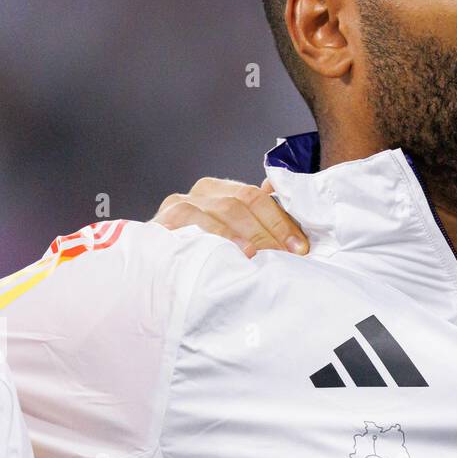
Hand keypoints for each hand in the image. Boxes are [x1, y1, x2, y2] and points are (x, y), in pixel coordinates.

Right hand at [152, 178, 308, 256]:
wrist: (156, 268)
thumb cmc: (201, 253)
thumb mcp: (232, 236)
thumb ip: (258, 223)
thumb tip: (291, 222)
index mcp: (223, 190)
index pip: (258, 197)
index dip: (281, 221)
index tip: (300, 246)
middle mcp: (203, 192)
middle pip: (241, 202)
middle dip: (267, 229)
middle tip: (284, 255)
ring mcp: (182, 204)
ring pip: (221, 210)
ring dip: (243, 233)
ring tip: (257, 254)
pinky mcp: (163, 221)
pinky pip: (190, 223)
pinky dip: (212, 236)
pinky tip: (224, 252)